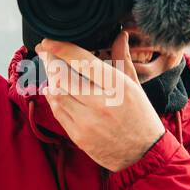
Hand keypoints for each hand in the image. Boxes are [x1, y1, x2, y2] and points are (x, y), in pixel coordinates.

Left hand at [36, 29, 165, 171]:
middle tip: (45, 52)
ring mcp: (88, 122)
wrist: (144, 155)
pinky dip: (53, 98)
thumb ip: (123, 59)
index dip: (62, 49)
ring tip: (52, 71)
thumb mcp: (135, 86)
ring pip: (57, 94)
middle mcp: (101, 103)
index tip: (48, 42)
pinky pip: (58, 112)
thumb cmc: (141, 117)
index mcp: (118, 87)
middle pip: (64, 76)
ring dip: (51, 80)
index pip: (83, 62)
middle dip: (50, 61)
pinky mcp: (79, 136)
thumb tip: (119, 34)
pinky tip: (55, 90)